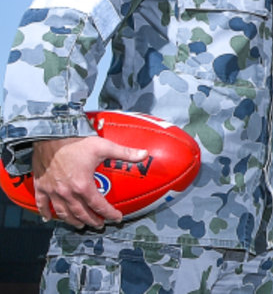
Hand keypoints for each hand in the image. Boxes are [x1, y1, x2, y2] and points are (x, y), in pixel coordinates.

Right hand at [32, 137, 147, 227]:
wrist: (50, 135)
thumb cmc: (76, 142)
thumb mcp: (104, 146)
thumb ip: (125, 153)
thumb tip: (145, 154)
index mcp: (83, 185)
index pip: (99, 205)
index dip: (109, 213)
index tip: (117, 218)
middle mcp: (67, 192)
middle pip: (81, 213)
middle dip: (92, 220)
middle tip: (99, 224)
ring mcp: (52, 191)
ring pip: (63, 212)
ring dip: (72, 221)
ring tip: (80, 225)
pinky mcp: (41, 186)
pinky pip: (42, 204)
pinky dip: (45, 213)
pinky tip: (48, 218)